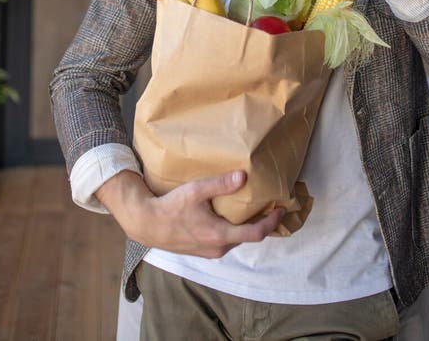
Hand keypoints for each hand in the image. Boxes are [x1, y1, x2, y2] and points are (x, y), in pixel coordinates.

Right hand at [96, 169, 284, 257]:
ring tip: (253, 208)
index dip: (272, 222)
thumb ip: (220, 185)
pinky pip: (226, 240)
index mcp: (220, 235)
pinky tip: (231, 215)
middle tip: (271, 205)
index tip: (281, 209)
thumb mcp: (196, 191)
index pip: (256, 233)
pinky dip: (234, 229)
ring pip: (236, 239)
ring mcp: (210, 251)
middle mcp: (218, 247)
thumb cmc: (170, 207)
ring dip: (247, 226)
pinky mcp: (203, 249)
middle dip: (262, 222)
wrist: (147, 224)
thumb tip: (243, 177)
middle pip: (248, 237)